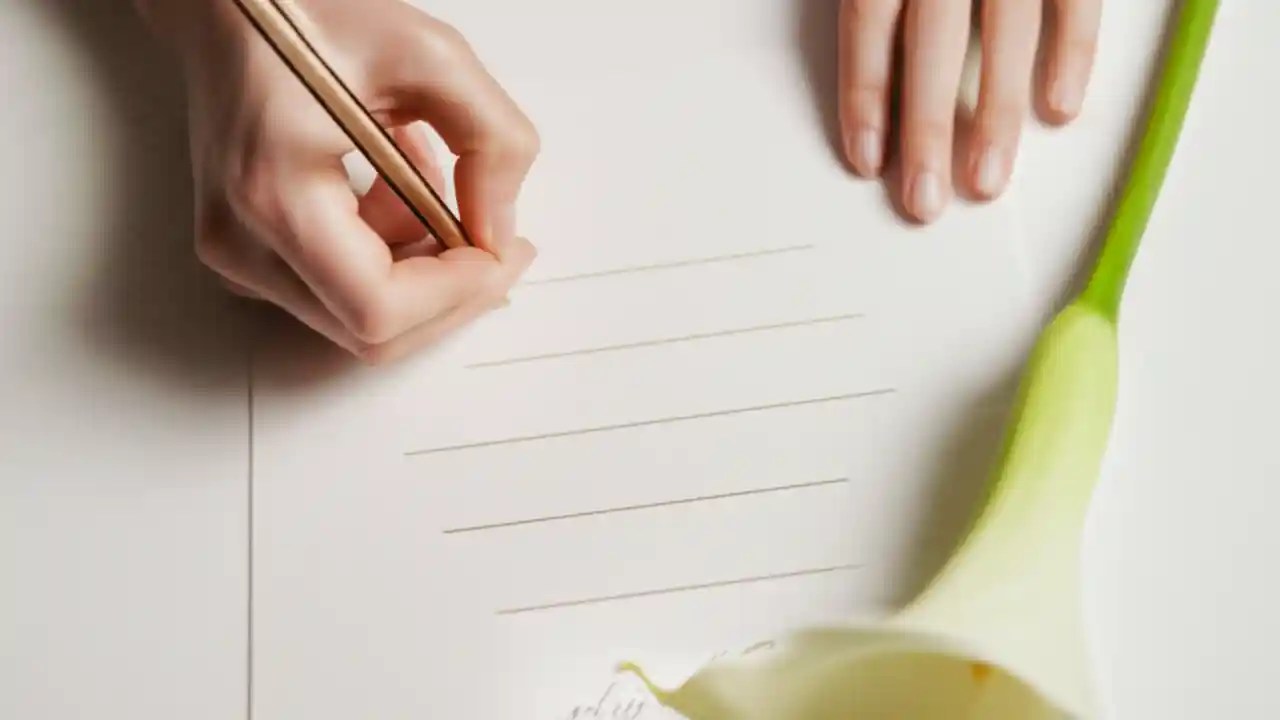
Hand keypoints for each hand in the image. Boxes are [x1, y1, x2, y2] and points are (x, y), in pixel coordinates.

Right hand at [140, 0, 538, 362]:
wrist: (227, 5)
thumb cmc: (306, 13)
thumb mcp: (430, 56)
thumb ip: (492, 142)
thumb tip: (502, 227)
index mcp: (274, 195)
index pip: (378, 308)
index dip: (456, 294)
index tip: (502, 250)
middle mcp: (242, 242)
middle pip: (371, 330)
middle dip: (450, 294)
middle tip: (503, 244)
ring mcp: (237, 254)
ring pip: (359, 316)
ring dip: (422, 267)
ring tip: (437, 181)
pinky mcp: (248, 250)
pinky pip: (337, 287)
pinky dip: (390, 251)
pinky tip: (401, 185)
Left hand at [838, 0, 1100, 221]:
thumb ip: (886, 3)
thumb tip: (877, 80)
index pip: (869, 20)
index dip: (864, 93)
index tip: (866, 162)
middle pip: (933, 41)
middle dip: (928, 127)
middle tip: (924, 201)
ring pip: (1007, 30)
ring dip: (996, 112)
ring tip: (986, 181)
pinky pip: (1077, 0)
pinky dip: (1072, 53)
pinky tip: (1059, 109)